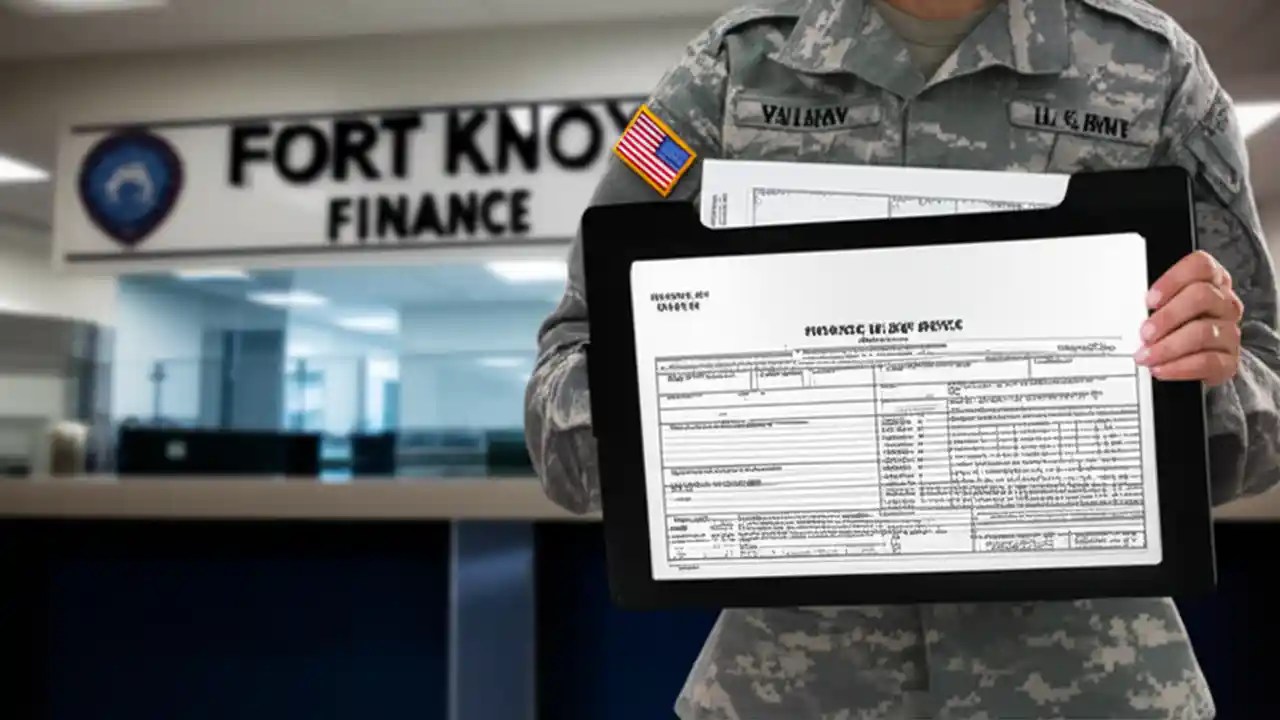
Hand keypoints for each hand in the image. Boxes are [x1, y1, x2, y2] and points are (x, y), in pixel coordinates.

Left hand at [1135, 250, 1242, 385]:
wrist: (1200, 359)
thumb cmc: (1175, 326)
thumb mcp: (1164, 306)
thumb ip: (1153, 302)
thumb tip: (1124, 308)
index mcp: (1211, 281)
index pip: (1201, 266)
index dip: (1174, 280)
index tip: (1150, 300)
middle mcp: (1224, 303)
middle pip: (1202, 297)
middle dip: (1167, 316)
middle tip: (1144, 333)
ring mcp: (1229, 331)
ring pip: (1203, 332)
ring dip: (1168, 346)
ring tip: (1146, 356)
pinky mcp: (1229, 359)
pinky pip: (1208, 362)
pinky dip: (1179, 367)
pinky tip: (1161, 369)